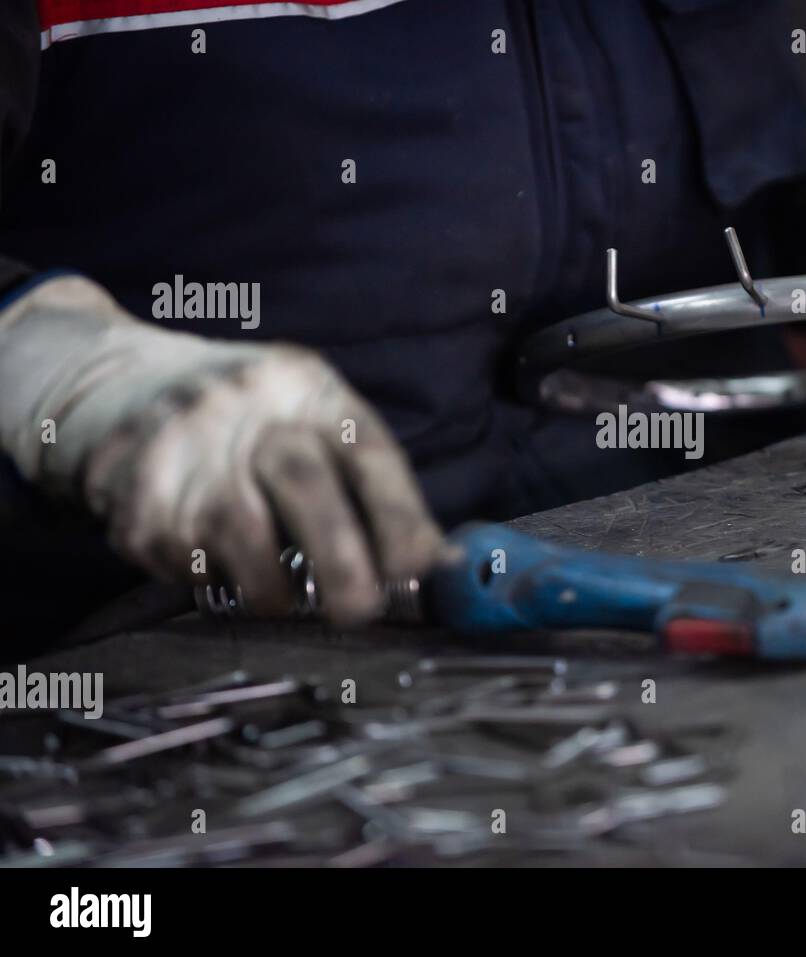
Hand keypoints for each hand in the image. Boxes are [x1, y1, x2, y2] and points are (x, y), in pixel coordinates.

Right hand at [0, 276, 455, 623]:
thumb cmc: (245, 420)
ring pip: (243, 536)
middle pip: (304, 483)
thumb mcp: (311, 418)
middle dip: (343, 562)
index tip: (417, 569)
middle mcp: (244, 408)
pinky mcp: (137, 499)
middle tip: (359, 610)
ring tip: (284, 594)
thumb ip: (372, 485)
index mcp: (305, 389)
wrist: (116, 385)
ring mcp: (183, 449)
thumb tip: (436, 562)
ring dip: (275, 586)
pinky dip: (216, 582)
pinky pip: (189, 565)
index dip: (400, 515)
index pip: (367, 449)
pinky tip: (219, 564)